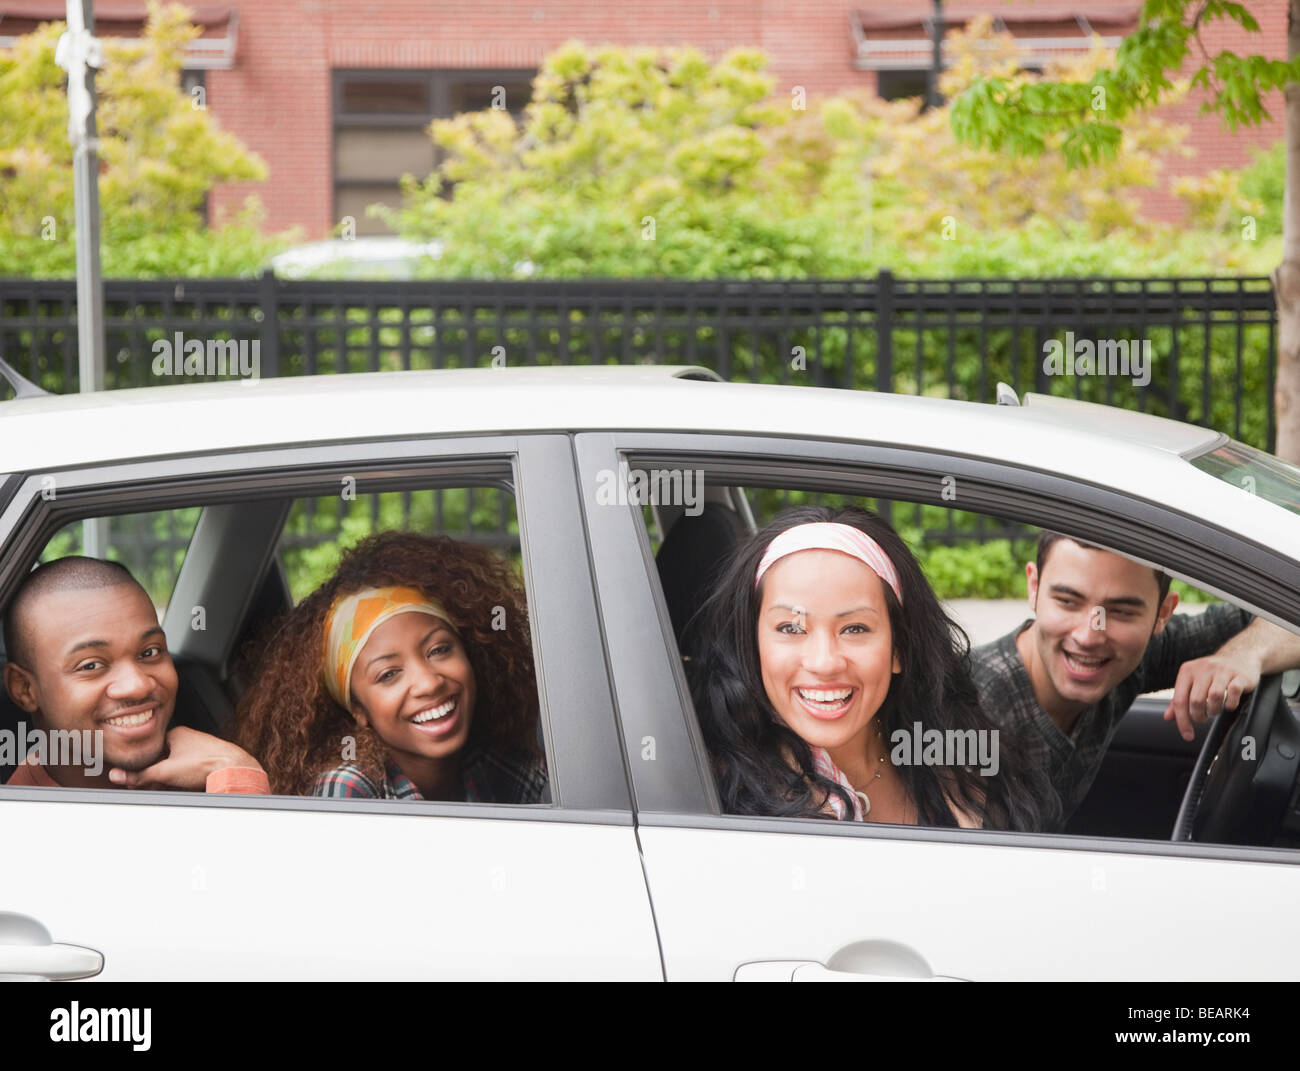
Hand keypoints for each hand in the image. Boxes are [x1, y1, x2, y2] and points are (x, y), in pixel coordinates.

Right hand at [108, 726, 262, 789]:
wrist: (234, 769)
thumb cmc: (204, 763)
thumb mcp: (164, 771)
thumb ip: (139, 775)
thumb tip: (117, 775)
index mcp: (177, 734)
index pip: (150, 750)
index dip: (142, 768)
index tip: (134, 781)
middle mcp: (188, 739)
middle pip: (162, 761)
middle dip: (153, 777)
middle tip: (146, 789)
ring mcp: (199, 750)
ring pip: (175, 768)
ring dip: (166, 781)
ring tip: (162, 791)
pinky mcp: (207, 762)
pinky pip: (188, 772)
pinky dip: (180, 782)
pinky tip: (179, 790)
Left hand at [1162, 653, 1260, 742]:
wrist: (1240, 655)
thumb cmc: (1212, 673)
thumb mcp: (1192, 682)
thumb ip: (1180, 699)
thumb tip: (1168, 717)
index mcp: (1187, 671)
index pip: (1179, 699)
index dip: (1182, 720)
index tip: (1187, 735)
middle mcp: (1203, 668)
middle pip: (1195, 700)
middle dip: (1199, 716)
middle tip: (1204, 718)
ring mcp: (1222, 671)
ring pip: (1214, 697)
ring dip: (1214, 710)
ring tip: (1215, 710)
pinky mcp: (1239, 675)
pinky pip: (1233, 693)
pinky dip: (1230, 704)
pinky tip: (1229, 704)